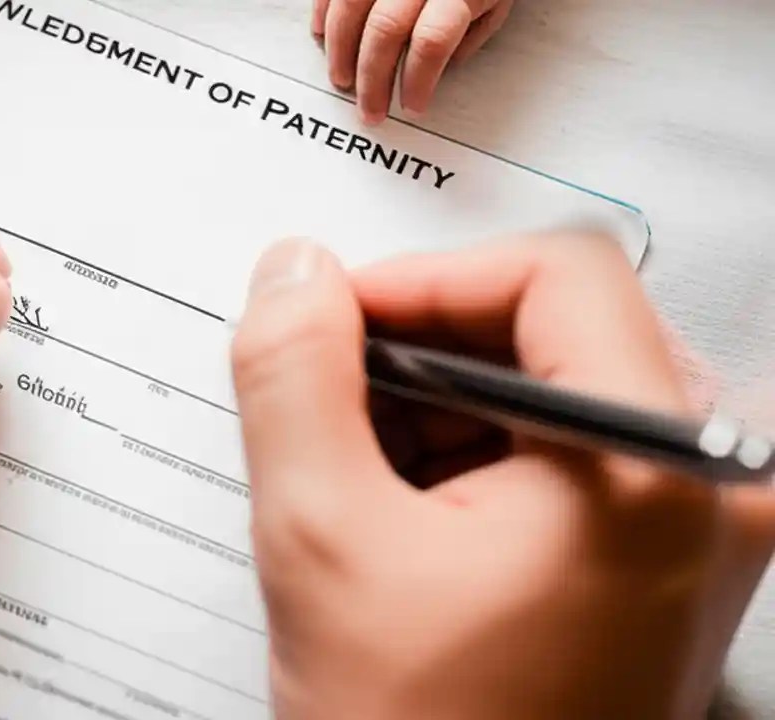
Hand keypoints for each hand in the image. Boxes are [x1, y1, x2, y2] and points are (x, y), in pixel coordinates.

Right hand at [231, 237, 774, 719]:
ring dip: (437, 405)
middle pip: (558, 326)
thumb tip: (291, 278)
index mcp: (651, 471)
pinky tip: (401, 512)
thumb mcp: (322, 541)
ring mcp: (690, 527)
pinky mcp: (654, 559)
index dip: (425, 279)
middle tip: (329, 396)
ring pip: (552, 387)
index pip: (556, 273)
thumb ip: (294, 382)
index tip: (337, 318)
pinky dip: (470, 456)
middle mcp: (705, 489)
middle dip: (421, 349)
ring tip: (358, 477)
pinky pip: (562, 452)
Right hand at [313, 0, 514, 123]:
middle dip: (373, 79)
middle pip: (386, 29)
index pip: (432, 40)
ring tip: (342, 78)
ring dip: (341, 50)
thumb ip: (473, 32)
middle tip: (371, 108)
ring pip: (350, 7)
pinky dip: (323, 12)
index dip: (418, 79)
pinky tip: (322, 34)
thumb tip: (441, 68)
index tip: (413, 104)